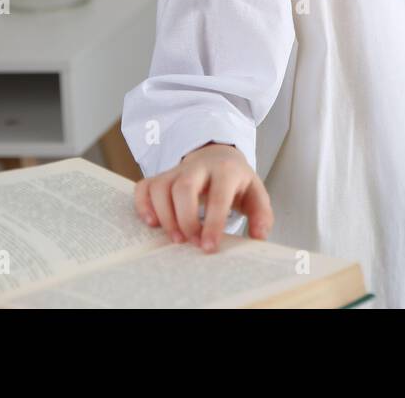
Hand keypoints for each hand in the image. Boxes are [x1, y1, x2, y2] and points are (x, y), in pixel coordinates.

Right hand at [133, 142, 272, 252]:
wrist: (219, 157)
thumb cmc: (236, 182)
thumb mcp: (256, 194)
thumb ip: (261, 216)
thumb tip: (258, 237)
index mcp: (226, 170)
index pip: (218, 196)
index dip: (213, 223)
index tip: (209, 247)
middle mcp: (199, 167)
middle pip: (184, 187)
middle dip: (186, 219)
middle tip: (191, 243)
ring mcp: (177, 170)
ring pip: (161, 187)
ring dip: (164, 216)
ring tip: (175, 239)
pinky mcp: (161, 176)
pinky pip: (144, 186)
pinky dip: (143, 205)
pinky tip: (152, 223)